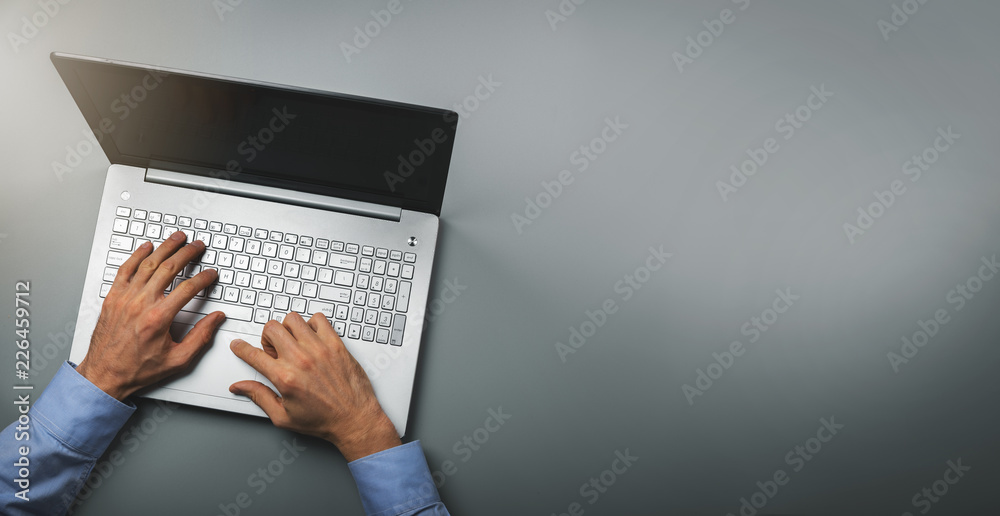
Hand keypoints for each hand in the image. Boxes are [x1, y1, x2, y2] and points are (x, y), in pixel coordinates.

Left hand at [77, 231, 224, 400]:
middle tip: (197, 246)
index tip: (211, 274)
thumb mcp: (178, 360)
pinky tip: (146, 248)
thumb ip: (201, 337)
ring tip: (177, 238)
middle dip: (187, 253)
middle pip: (168, 269)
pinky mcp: (112, 298)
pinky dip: (136, 256)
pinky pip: (125, 270)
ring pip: (148, 264)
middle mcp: (140, 304)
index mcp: (158, 319)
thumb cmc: (137, 369)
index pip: (187, 289)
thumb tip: (216, 319)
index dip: (203, 279)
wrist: (104, 375)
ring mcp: (124, 299)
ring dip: (165, 248)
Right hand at [229, 312, 400, 461]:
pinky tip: (312, 339)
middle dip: (267, 339)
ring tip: (293, 343)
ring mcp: (320, 349)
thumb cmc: (324, 420)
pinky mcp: (336, 344)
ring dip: (288, 329)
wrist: (355, 419)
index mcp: (285, 378)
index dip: (241, 348)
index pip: (253, 355)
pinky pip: (319, 319)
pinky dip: (312, 325)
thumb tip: (240, 387)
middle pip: (271, 329)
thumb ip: (259, 397)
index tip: (239, 345)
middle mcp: (301, 360)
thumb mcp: (283, 416)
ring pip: (293, 319)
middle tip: (275, 351)